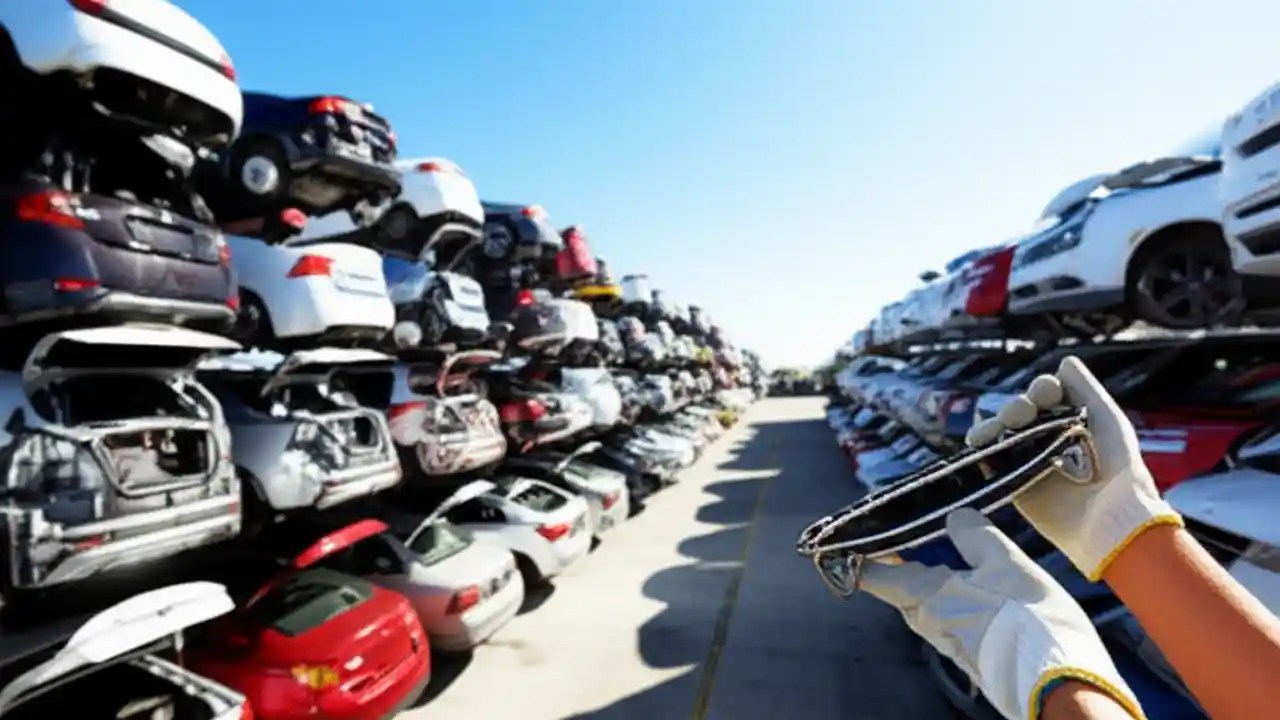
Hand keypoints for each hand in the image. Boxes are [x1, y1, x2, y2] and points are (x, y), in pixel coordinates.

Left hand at [861, 509, 1142, 719]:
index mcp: (923, 597)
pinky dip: (960, 594)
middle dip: (912, 557)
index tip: (856, 533)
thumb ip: (975, 536)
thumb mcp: (1005, 563)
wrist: (1061, 683)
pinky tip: (987, 582)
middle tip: (929, 528)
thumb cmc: (1029, 622)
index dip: (860, 552)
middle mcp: (927, 623)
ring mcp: (949, 641)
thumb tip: (954, 518)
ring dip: (941, 574)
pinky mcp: (971, 652)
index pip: (872, 574)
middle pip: (903, 584)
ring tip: (965, 548)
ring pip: (931, 600)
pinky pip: (953, 615)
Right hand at [965, 356, 1181, 581]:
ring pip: (1000, 434)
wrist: (1112, 517)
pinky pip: (991, 463)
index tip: (1046, 393)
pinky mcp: (1015, 487)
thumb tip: (1064, 362)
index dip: (1041, 390)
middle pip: (1019, 412)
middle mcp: (1048, 442)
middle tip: (1023, 413)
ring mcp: (1030, 464)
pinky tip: (980, 441)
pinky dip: (981, 449)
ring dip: (996, 424)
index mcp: (1072, 424)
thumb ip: (1086, 388)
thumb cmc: (1119, 468)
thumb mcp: (1108, 418)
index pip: (1045, 397)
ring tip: (1003, 426)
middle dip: (1017, 407)